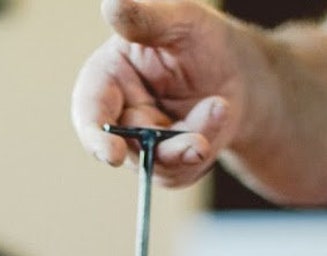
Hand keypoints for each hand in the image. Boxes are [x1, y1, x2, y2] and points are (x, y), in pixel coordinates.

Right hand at [71, 0, 247, 187]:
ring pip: (157, 162)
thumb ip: (146, 19)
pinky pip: (181, 168)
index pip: (91, 110)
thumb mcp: (180, 20)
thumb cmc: (201, 40)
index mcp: (108, 77)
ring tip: (219, 107)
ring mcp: (143, 143)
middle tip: (198, 142)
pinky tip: (220, 111)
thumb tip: (112, 4)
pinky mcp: (167, 163)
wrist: (236, 71)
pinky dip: (205, 142)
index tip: (112, 155)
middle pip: (128, 146)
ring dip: (190, 144)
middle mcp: (119, 115)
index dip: (95, 136)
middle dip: (164, 146)